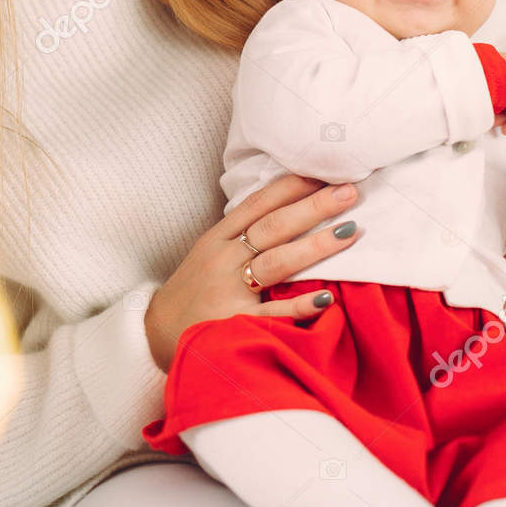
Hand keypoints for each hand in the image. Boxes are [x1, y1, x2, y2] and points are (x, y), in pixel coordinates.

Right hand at [143, 174, 361, 370]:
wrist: (155, 334)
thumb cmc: (194, 291)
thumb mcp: (209, 254)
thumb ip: (242, 234)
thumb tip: (290, 209)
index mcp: (217, 239)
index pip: (257, 205)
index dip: (291, 186)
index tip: (324, 172)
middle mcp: (223, 260)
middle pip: (273, 227)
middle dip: (313, 207)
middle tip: (349, 192)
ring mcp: (228, 291)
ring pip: (276, 262)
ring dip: (315, 246)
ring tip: (350, 232)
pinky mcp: (234, 324)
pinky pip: (272, 314)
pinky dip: (299, 306)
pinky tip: (328, 297)